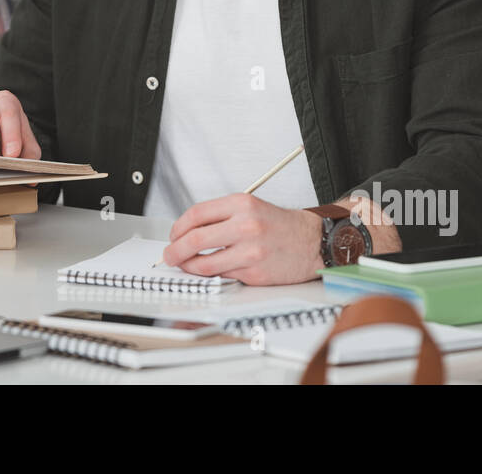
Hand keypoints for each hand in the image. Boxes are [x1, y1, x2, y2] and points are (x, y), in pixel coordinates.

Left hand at [161, 193, 322, 285]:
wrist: (312, 241)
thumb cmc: (280, 225)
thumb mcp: (249, 207)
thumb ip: (220, 216)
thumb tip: (187, 232)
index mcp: (241, 204)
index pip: (196, 214)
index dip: (177, 227)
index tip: (173, 235)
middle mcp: (245, 226)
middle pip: (194, 239)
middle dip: (175, 250)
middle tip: (169, 255)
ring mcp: (250, 251)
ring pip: (204, 263)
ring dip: (187, 266)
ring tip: (184, 265)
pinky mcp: (254, 273)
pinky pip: (222, 275)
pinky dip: (211, 274)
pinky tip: (208, 270)